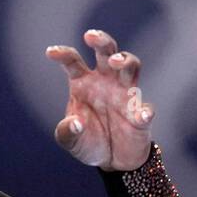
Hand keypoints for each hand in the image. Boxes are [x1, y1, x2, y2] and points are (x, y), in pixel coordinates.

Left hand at [46, 29, 153, 170]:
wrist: (112, 160)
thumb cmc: (88, 141)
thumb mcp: (70, 141)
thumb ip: (66, 132)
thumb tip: (76, 123)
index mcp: (83, 83)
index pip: (73, 61)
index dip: (63, 54)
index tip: (50, 52)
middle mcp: (106, 82)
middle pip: (107, 51)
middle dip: (101, 40)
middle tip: (90, 36)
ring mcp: (126, 94)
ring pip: (131, 66)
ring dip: (125, 60)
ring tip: (115, 62)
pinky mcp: (141, 114)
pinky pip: (146, 108)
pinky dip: (145, 111)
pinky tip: (141, 115)